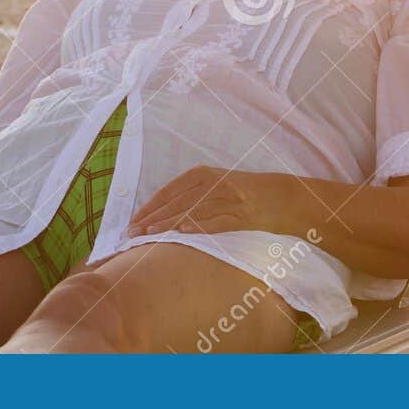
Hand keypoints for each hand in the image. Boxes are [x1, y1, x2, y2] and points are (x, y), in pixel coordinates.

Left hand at [127, 167, 290, 238]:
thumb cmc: (239, 193)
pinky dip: (200, 226)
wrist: (277, 197)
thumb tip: (155, 213)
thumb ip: (187, 195)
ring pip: (193, 211)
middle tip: (132, 233)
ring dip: (170, 223)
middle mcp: (212, 183)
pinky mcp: (242, 214)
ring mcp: (228, 198)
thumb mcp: (212, 185)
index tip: (131, 222)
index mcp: (201, 174)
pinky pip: (218, 221)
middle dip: (153, 218)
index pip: (168, 192)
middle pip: (177, 202)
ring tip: (150, 234)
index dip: (148, 207)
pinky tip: (184, 232)